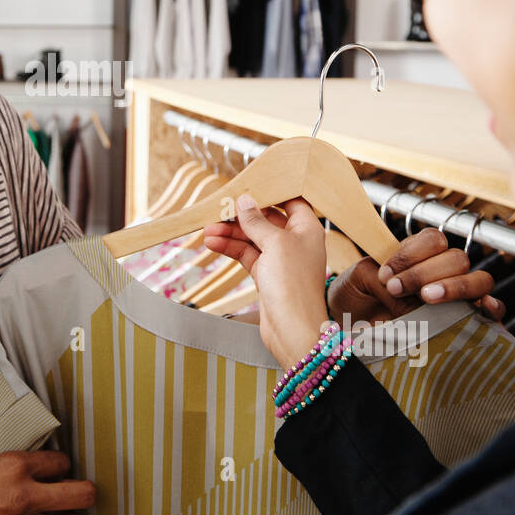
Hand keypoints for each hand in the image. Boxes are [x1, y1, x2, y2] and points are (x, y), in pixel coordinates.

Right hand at [0, 449, 95, 514]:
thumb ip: (4, 461)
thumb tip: (19, 464)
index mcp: (13, 467)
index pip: (61, 462)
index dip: (61, 464)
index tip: (57, 467)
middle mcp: (23, 496)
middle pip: (82, 494)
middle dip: (84, 491)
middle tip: (79, 489)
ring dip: (59, 512)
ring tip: (50, 506)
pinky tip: (28, 514)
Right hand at [202, 194, 331, 365]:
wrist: (292, 329)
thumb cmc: (292, 284)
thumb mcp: (274, 243)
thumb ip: (257, 221)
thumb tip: (244, 200)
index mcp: (307, 228)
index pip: (290, 200)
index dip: (271, 192)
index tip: (248, 184)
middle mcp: (295, 241)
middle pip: (266, 218)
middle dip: (241, 215)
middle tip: (218, 209)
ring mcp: (280, 259)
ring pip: (252, 237)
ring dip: (230, 233)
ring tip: (207, 230)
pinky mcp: (266, 275)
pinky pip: (246, 254)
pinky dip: (230, 248)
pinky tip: (212, 243)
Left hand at [329, 226, 502, 324]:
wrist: (352, 335)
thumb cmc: (354, 304)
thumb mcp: (357, 280)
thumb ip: (376, 274)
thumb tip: (397, 287)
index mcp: (417, 256)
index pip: (433, 239)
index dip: (410, 254)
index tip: (385, 274)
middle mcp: (441, 274)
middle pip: (456, 258)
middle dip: (424, 272)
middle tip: (396, 289)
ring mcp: (458, 299)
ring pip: (479, 280)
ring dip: (454, 286)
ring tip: (427, 298)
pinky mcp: (469, 324)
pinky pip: (494, 311)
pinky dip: (493, 307)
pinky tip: (481, 308)